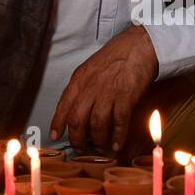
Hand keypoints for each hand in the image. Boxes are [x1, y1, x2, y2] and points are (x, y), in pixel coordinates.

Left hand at [50, 24, 157, 152]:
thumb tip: (78, 106)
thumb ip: (83, 86)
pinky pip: (118, 123)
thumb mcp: (91, 67)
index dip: (58, 123)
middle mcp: (91, 87)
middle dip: (78, 139)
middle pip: (77, 120)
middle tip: (81, 148)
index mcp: (80, 79)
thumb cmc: (117, 55)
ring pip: (96, 125)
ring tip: (100, 148)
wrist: (139, 45)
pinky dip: (117, 137)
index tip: (55, 135)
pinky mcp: (125, 98)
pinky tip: (116, 144)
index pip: (64, 105)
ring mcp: (108, 93)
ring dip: (98, 141)